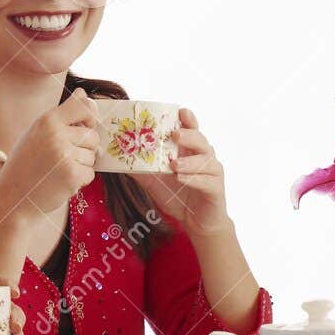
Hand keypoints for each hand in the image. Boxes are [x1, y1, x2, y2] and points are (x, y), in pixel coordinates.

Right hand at [0, 87, 98, 221]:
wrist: (13, 198)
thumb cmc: (25, 164)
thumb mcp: (37, 132)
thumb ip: (61, 115)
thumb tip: (83, 93)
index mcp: (47, 120)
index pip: (83, 106)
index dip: (90, 116)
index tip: (86, 125)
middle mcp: (56, 135)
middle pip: (92, 135)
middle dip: (85, 147)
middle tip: (63, 157)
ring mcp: (64, 156)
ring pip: (92, 155)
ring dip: (81, 164)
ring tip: (58, 170)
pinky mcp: (72, 176)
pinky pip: (90, 173)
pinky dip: (80, 179)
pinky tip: (61, 181)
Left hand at [138, 109, 230, 236]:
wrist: (196, 223)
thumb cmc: (177, 197)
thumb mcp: (154, 182)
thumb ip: (140, 169)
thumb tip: (118, 159)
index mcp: (190, 152)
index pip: (192, 130)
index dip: (189, 119)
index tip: (181, 111)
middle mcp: (204, 158)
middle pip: (201, 141)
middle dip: (189, 135)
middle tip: (175, 135)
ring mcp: (212, 173)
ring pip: (206, 160)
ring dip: (189, 161)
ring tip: (174, 164)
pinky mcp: (216, 190)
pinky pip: (207, 181)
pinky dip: (194, 179)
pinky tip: (182, 178)